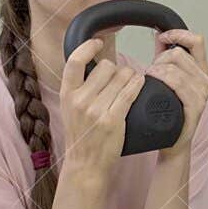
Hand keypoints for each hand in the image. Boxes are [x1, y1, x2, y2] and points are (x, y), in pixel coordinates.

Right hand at [59, 37, 144, 182]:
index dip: (88, 47)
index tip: (97, 43)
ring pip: (121, 76)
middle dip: (116, 69)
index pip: (74, 61)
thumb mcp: (69, 109)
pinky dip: (138, 84)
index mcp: (67, 94)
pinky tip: (140, 83)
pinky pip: (130, 92)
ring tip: (131, 83)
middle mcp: (79, 100)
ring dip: (130, 76)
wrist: (85, 165)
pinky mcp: (113, 120)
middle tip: (120, 78)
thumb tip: (92, 62)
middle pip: (105, 67)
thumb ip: (78, 88)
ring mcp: (96, 111)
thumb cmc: (81, 136)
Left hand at [147, 29, 207, 161]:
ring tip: (149, 79)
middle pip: (179, 54)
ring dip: (156, 70)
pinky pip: (178, 84)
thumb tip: (161, 36)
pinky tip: (153, 82)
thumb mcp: (169, 80)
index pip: (197, 41)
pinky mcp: (195, 106)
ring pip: (175, 68)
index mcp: (201, 71)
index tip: (164, 37)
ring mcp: (202, 94)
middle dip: (159, 59)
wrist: (173, 141)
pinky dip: (163, 80)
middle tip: (150, 72)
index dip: (179, 34)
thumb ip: (166, 58)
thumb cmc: (170, 112)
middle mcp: (205, 80)